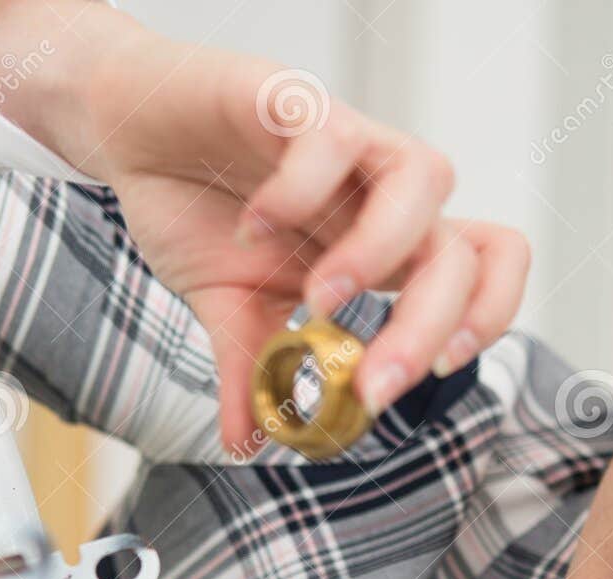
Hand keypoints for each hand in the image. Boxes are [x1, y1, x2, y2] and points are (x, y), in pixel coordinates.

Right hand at [0, 1, 529, 455]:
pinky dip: (295, 195)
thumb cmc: (197, 209)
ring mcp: (348, 145)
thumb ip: (249, 372)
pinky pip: (332, 140)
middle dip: (428, 331)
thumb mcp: (224, 308)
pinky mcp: (298, 100)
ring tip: (316, 301)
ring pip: (428, 179)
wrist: (128, 132)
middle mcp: (382, 197)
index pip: (482, 271)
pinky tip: (249, 225)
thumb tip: (248, 445)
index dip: (484, 320)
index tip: (430, 374)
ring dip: (379, 254)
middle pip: (462, 254)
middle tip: (367, 386)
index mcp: (385, 249)